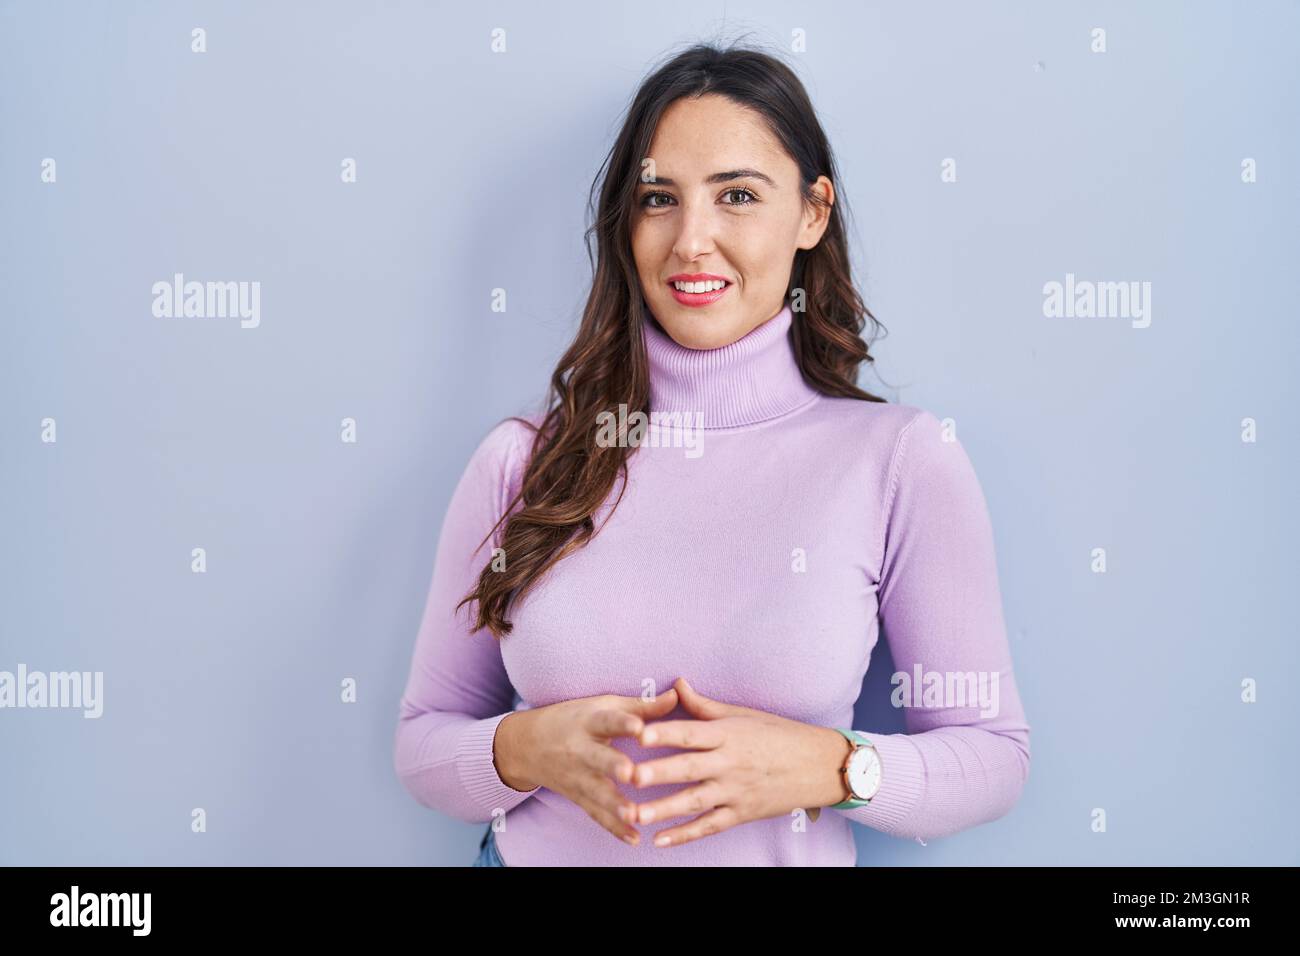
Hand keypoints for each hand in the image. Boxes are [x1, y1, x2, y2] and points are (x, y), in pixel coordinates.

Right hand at [495, 686, 678, 844]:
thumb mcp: (602, 706)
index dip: (622, 723)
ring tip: (635, 815)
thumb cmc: (574, 720)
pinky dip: (614, 829)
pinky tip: (634, 838)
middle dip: (613, 766)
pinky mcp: (578, 797)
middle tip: (632, 773)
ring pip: (596, 792)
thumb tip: (676, 695)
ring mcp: (577, 776)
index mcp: (589, 721)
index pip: (606, 721)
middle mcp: (580, 750)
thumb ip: (641, 705)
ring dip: (615, 806)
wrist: (527, 745)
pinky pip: (596, 815)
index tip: (639, 727)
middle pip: (598, 758)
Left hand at [626, 677, 852, 847]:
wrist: (819, 765)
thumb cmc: (779, 734)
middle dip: (658, 773)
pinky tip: (659, 840)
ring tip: (635, 813)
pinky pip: (709, 826)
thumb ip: (704, 706)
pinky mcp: (741, 814)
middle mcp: (730, 763)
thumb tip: (676, 684)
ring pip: (695, 802)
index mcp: (729, 734)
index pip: (692, 733)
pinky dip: (685, 835)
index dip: (665, 733)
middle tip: (630, 776)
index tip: (639, 733)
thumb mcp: (743, 715)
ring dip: (664, 809)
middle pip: (689, 768)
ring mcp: (735, 791)